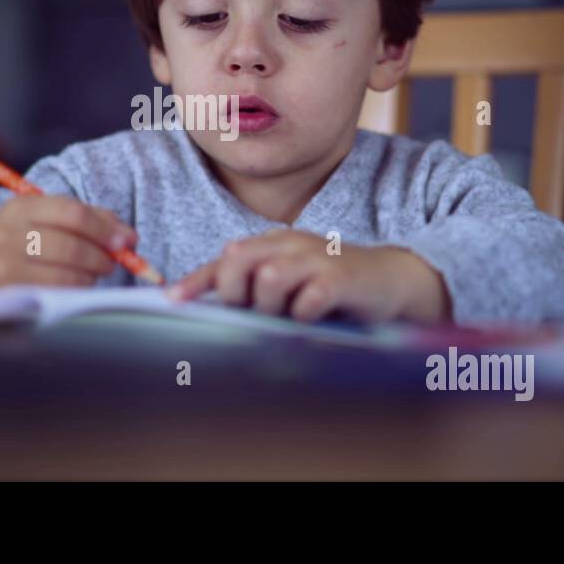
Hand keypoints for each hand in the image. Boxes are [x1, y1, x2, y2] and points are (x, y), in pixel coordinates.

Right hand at [0, 195, 136, 307]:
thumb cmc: (24, 242)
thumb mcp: (46, 220)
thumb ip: (89, 220)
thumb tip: (128, 237)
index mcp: (20, 207)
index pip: (72, 213)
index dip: (105, 229)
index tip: (127, 240)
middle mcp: (7, 235)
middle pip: (71, 246)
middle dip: (101, 256)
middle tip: (112, 262)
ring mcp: (4, 267)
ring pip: (66, 274)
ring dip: (90, 276)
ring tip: (92, 274)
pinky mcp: (8, 296)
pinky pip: (55, 295)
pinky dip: (75, 291)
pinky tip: (75, 287)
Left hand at [167, 230, 450, 324]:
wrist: (391, 280)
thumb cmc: (331, 286)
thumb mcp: (287, 284)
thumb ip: (254, 292)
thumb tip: (210, 310)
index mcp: (273, 244)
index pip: (226, 259)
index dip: (196, 280)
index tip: (172, 300)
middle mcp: (290, 244)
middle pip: (239, 259)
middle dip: (235, 292)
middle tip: (252, 311)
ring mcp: (316, 258)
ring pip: (269, 278)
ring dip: (270, 307)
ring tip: (288, 317)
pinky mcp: (341, 278)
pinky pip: (308, 298)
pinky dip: (303, 314)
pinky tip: (312, 319)